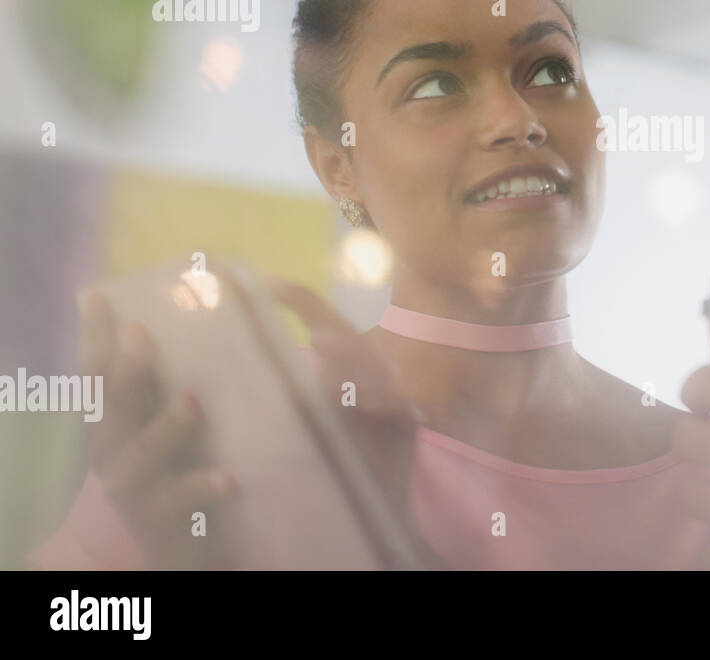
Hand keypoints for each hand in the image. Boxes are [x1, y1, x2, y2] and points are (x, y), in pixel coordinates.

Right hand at [79, 290, 238, 568]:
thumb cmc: (179, 464)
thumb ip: (179, 374)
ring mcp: (137, 486)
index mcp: (117, 419)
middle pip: (115, 407)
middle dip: (126, 371)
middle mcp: (115, 450)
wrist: (181, 543)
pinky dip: (203, 486)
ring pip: (143, 453)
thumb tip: (203, 307)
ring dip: (166, 425)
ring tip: (191, 401)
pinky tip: (228, 477)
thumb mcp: (174, 417)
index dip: (95, 335)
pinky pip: (183, 501)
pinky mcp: (166, 519)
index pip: (101, 371)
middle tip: (139, 333)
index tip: (94, 295)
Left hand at [264, 278, 443, 568]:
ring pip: (374, 369)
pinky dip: (380, 399)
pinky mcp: (408, 421)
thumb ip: (278, 391)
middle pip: (352, 339)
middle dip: (330, 331)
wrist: (366, 503)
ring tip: (322, 371)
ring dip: (350, 367)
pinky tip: (360, 402)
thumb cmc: (324, 459)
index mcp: (339, 363)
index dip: (299, 298)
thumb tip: (223, 364)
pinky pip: (397, 403)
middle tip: (312, 340)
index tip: (265, 284)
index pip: (321, 319)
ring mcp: (390, 394)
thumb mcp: (293, 421)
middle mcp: (367, 371)